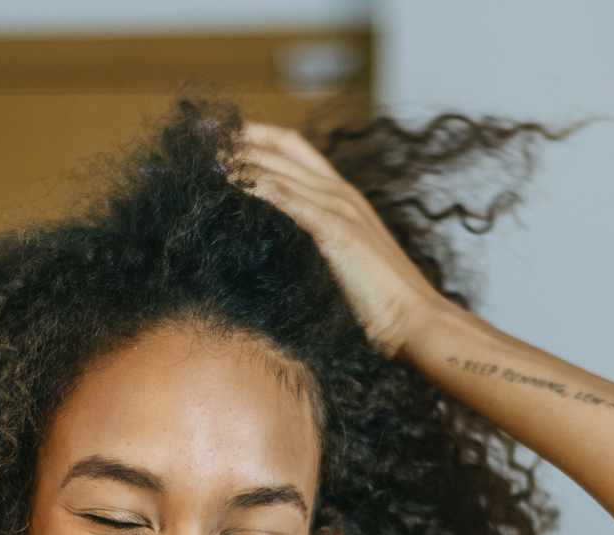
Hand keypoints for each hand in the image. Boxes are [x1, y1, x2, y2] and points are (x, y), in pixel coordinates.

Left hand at [225, 121, 448, 358]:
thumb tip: (273, 251)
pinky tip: (229, 183)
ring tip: (202, 156)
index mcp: (342, 197)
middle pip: (282, 147)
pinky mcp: (337, 231)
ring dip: (241, 159)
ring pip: (282, 169)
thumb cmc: (378, 305)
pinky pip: (290, 200)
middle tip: (197, 133)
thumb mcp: (339, 266)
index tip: (217, 136)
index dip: (255, 137)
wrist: (415, 323)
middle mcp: (341, 193)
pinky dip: (259, 187)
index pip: (292, 149)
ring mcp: (341, 209)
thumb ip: (312, 248)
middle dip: (238, 136)